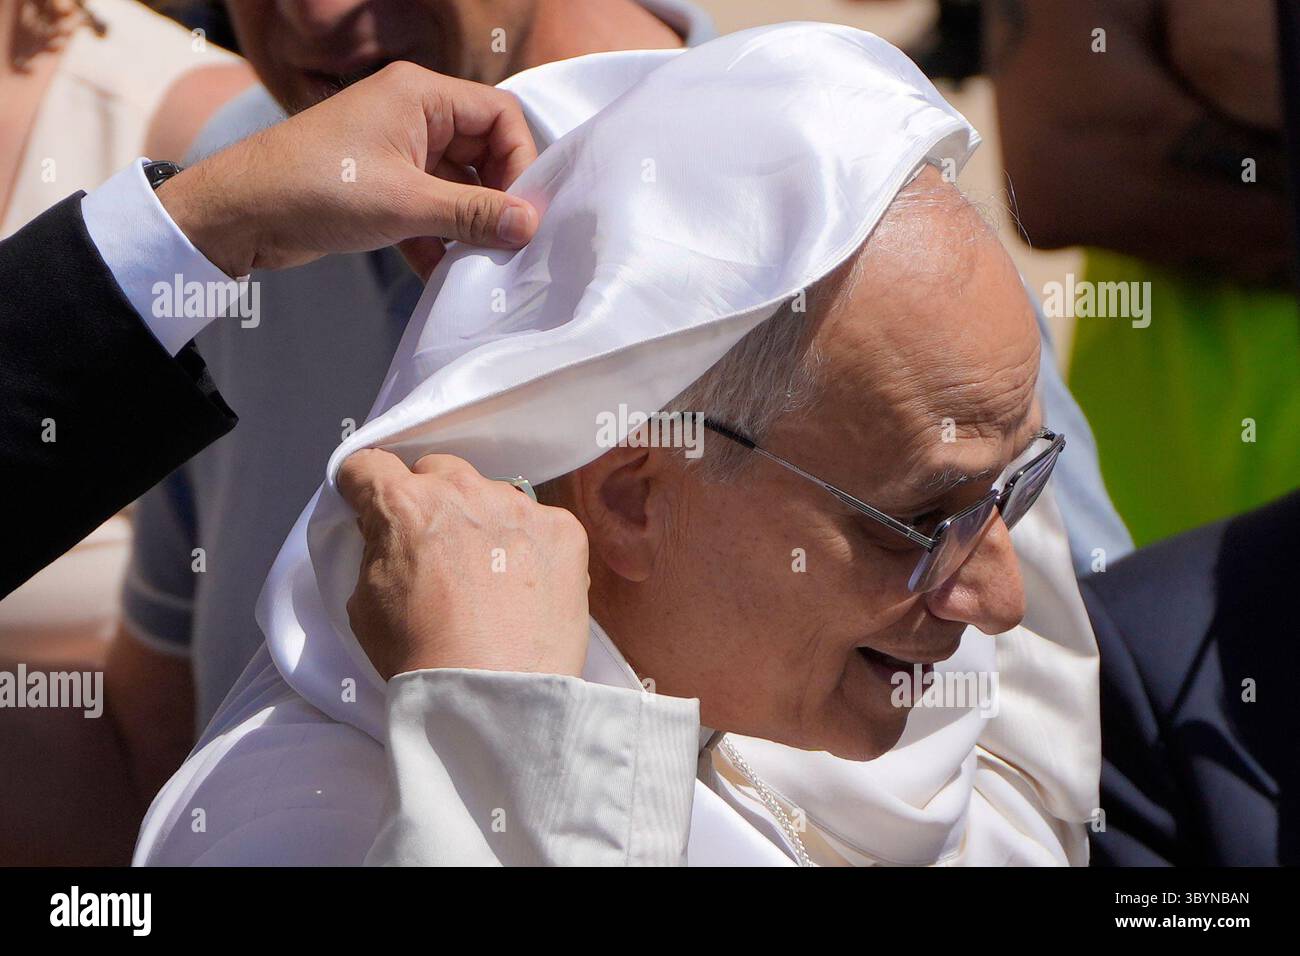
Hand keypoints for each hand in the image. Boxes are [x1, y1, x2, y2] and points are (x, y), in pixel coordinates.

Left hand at [156, 61, 539, 279]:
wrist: (239, 213)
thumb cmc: (314, 187)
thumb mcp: (405, 203)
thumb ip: (473, 213)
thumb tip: (528, 224)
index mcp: (420, 95)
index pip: (499, 116)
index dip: (521, 161)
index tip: (525, 210)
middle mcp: (412, 116)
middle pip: (483, 153)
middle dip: (497, 199)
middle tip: (510, 242)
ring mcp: (396, 152)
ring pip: (457, 186)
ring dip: (468, 226)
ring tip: (480, 263)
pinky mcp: (380, 187)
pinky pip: (428, 210)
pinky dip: (438, 240)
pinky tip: (442, 274)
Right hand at [337, 449, 590, 680]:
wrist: (494, 697)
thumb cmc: (421, 659)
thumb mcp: (363, 604)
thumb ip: (374, 550)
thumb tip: (386, 534)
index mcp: (403, 505)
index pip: (371, 465)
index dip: (366, 488)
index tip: (371, 504)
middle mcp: (462, 491)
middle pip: (437, 471)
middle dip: (429, 500)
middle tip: (435, 548)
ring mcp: (518, 507)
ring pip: (491, 494)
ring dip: (482, 521)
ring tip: (485, 577)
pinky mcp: (562, 529)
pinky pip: (538, 522)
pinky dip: (528, 546)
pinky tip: (522, 587)